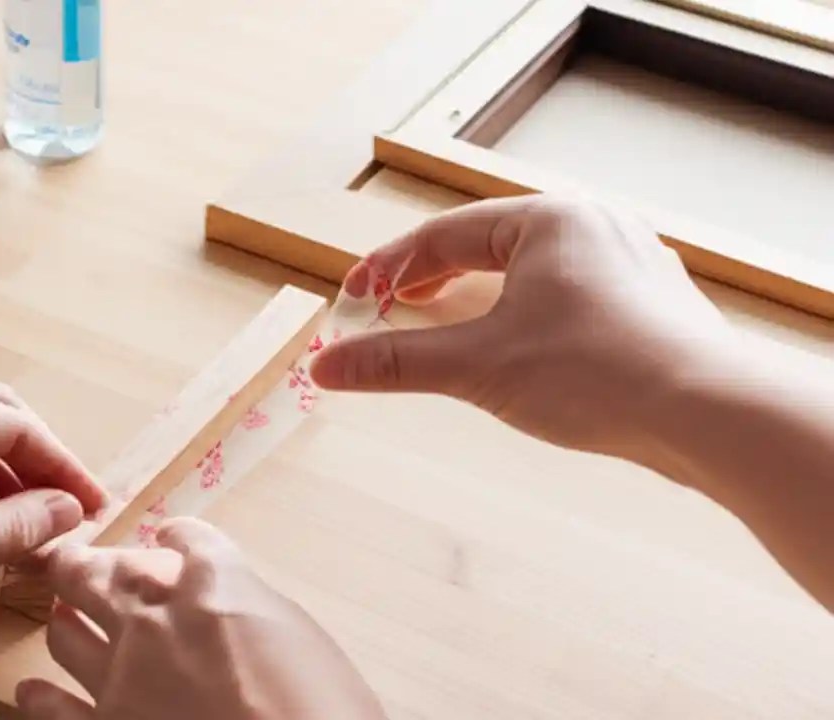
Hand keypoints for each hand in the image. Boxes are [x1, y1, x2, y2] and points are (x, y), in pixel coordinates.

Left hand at [17, 518, 385, 719]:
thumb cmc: (324, 705)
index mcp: (213, 580)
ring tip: (64, 613)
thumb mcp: (298, 631)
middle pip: (99, 571)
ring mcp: (123, 674)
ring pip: (65, 630)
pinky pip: (54, 707)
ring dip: (64, 617)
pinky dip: (40, 696)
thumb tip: (228, 602)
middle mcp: (156, 616)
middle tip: (79, 561)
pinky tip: (32, 689)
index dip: (175, 536)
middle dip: (86, 562)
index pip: (184, 538)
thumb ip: (250, 605)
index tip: (169, 537)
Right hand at [310, 196, 733, 459]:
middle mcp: (592, 225)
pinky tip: (519, 349)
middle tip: (393, 309)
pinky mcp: (650, 304)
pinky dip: (526, 314)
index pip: (445, 234)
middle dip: (434, 278)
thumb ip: (397, 363)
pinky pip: (570, 294)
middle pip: (489, 243)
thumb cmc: (595, 373)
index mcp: (548, 219)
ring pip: (532, 269)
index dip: (390, 268)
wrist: (708, 413)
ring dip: (480, 296)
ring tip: (447, 326)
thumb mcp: (478, 367)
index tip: (354, 299)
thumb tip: (324, 365)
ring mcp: (629, 262)